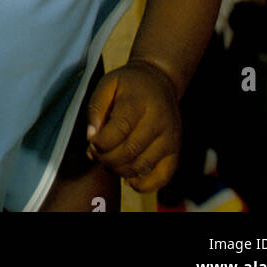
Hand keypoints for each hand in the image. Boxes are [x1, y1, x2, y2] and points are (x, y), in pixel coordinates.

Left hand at [85, 59, 180, 191]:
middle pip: (129, 151)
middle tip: (96, 153)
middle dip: (106, 158)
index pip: (120, 129)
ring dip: (118, 170)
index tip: (92, 141)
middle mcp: (159, 121)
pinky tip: (129, 178)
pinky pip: (162, 177)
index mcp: (140, 101)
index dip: (101, 142)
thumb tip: (91, 137)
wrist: (159, 81)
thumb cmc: (129, 84)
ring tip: (109, 160)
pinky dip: (143, 185)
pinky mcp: (175, 151)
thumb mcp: (108, 84)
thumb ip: (95, 108)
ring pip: (141, 166)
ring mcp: (170, 138)